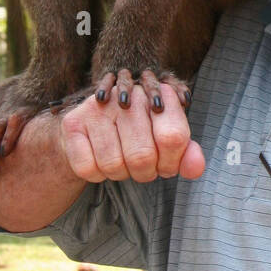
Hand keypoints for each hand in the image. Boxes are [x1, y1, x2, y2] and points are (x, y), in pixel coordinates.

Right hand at [58, 80, 204, 183]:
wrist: (92, 130)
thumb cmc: (137, 136)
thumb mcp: (166, 141)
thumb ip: (185, 154)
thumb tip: (196, 168)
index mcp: (159, 96)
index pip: (173, 137)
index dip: (172, 162)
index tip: (166, 165)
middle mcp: (129, 96)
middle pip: (143, 156)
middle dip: (146, 173)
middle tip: (144, 169)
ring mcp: (99, 109)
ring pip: (114, 164)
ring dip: (120, 174)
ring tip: (122, 162)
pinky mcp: (73, 124)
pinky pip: (89, 168)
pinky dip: (97, 174)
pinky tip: (100, 160)